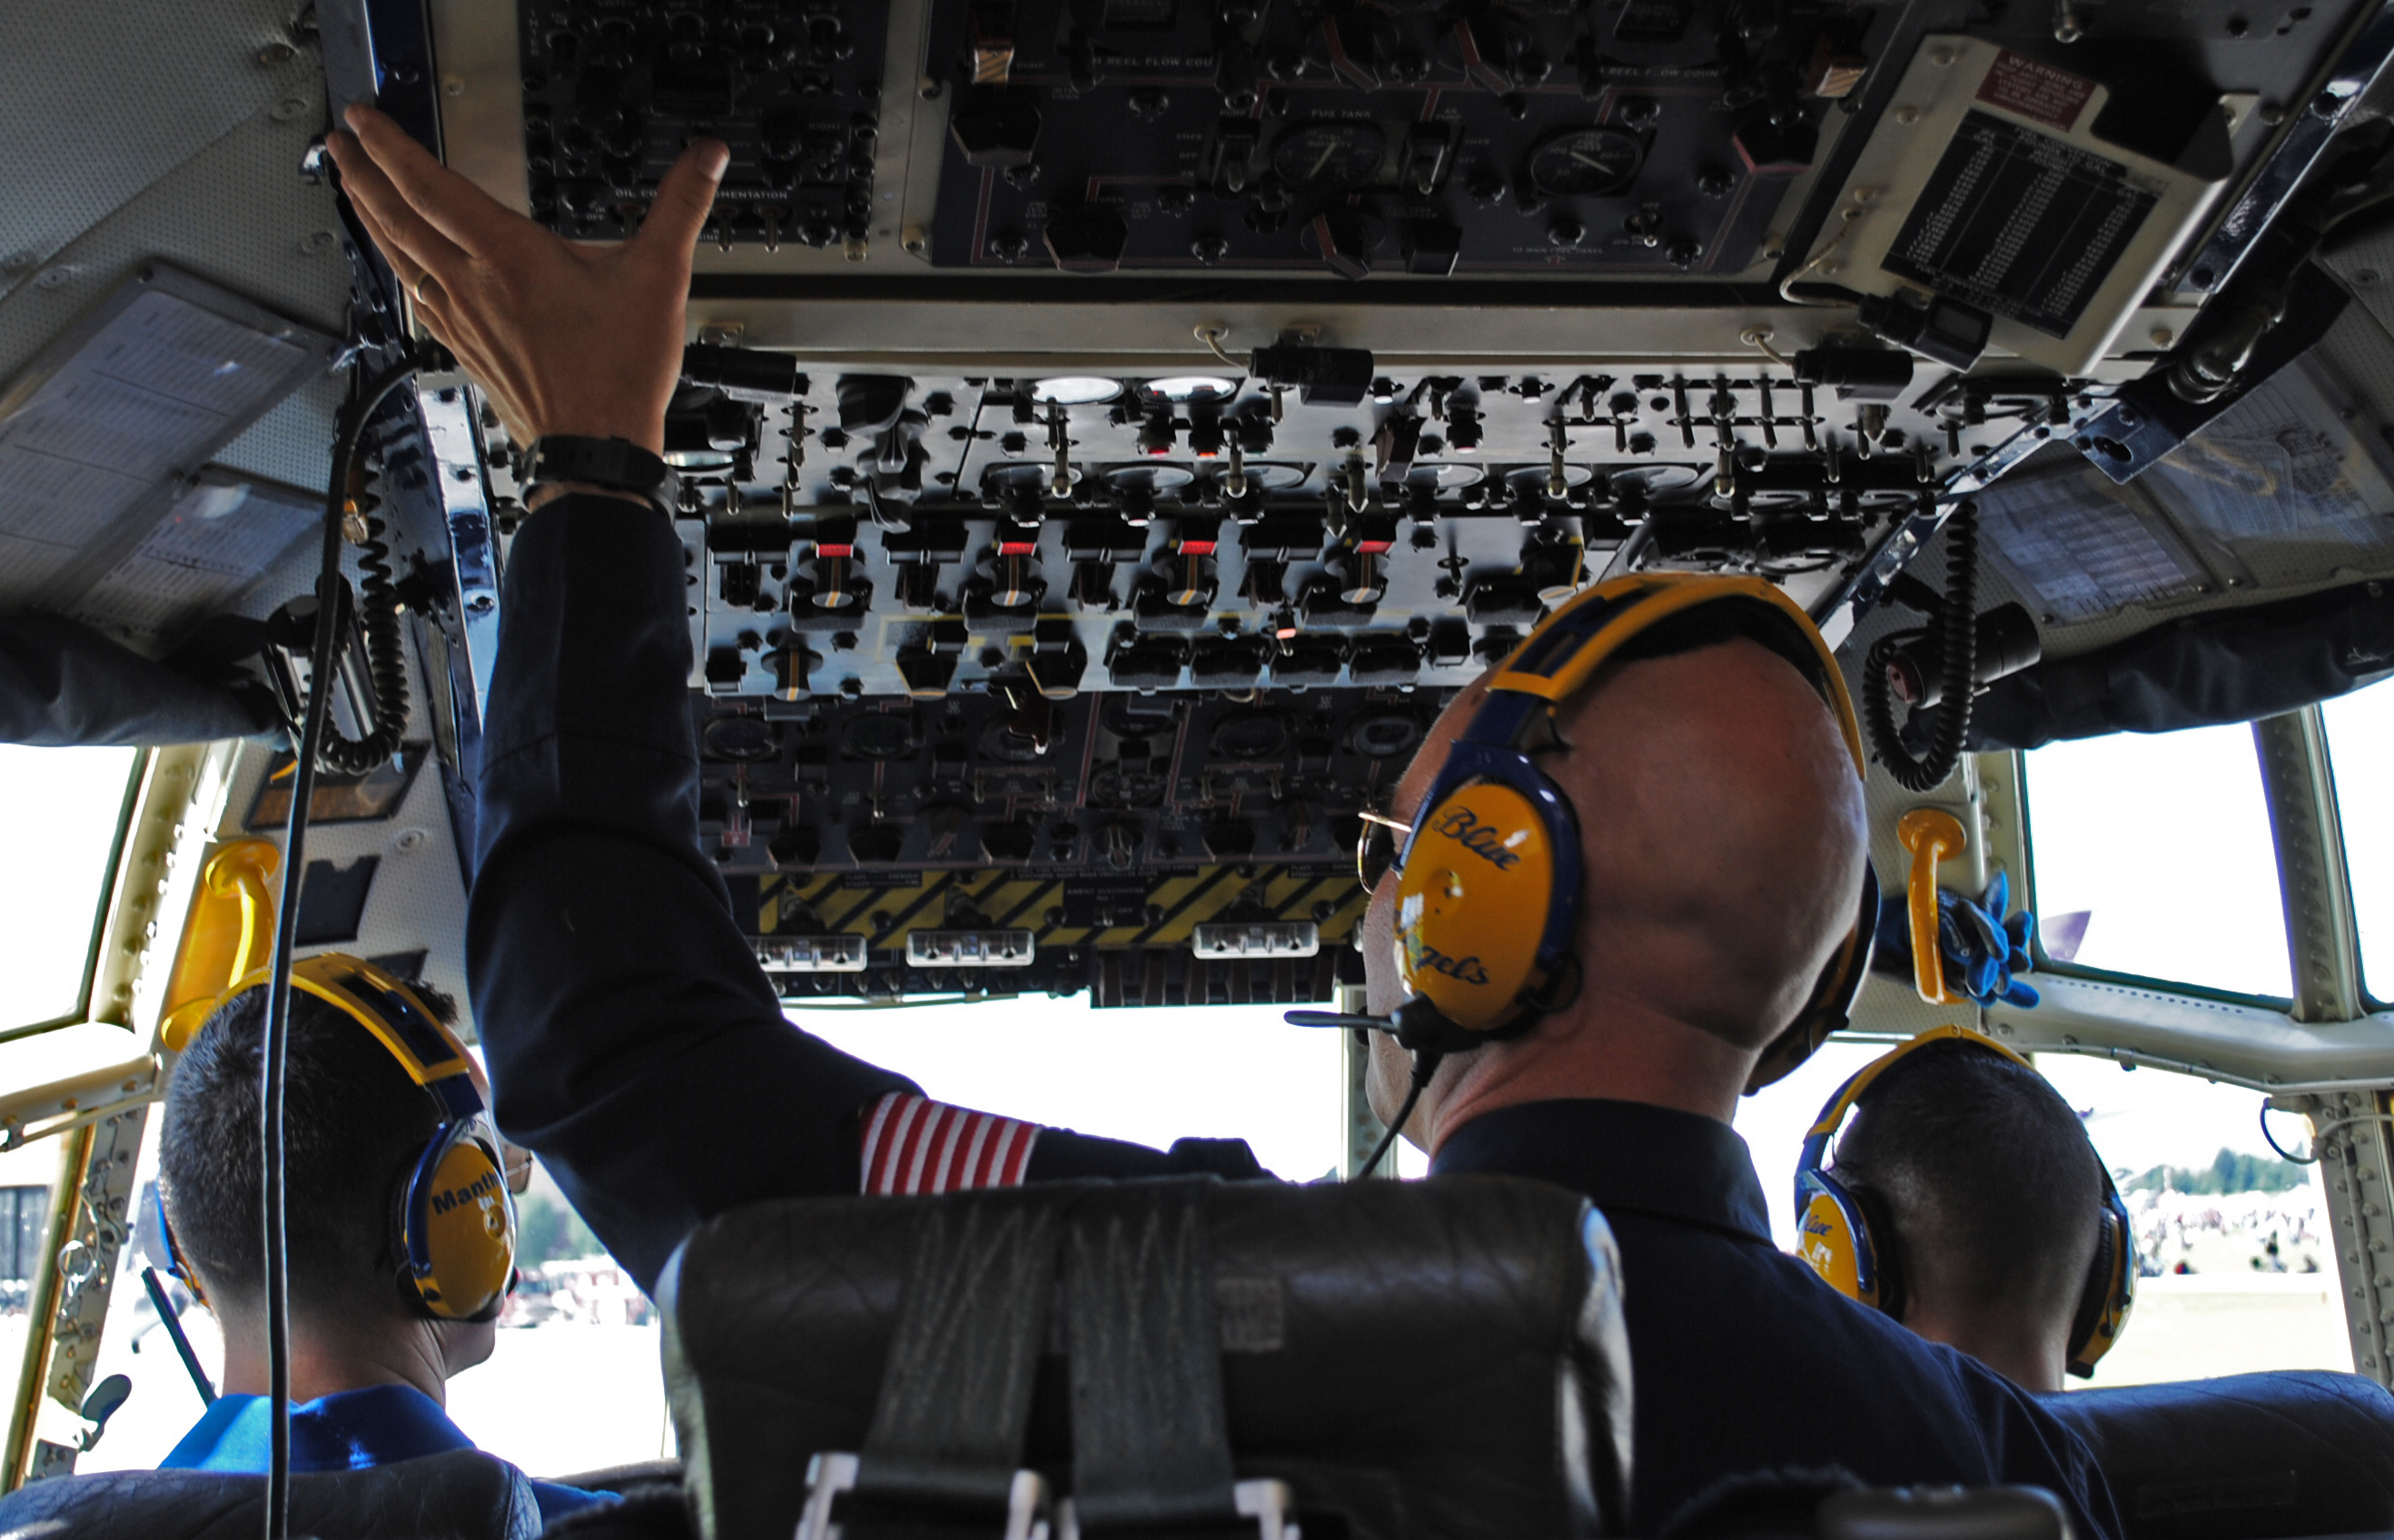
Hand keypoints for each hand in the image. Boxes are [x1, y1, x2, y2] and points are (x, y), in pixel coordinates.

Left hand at [325, 105, 726, 455]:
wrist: (594, 449)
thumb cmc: (617, 376)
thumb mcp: (659, 277)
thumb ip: (680, 207)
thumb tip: (703, 159)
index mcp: (507, 256)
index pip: (429, 185)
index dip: (390, 145)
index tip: (365, 118)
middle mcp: (471, 285)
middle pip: (396, 216)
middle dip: (361, 173)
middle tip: (338, 143)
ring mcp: (461, 319)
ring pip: (397, 256)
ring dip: (369, 215)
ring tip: (353, 190)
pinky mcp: (465, 347)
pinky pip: (415, 295)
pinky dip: (396, 266)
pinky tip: (399, 267)